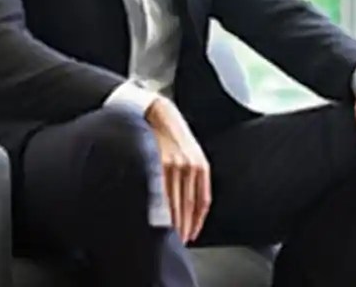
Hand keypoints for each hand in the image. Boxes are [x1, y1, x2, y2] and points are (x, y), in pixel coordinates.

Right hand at [145, 97, 210, 242]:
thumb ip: (193, 177)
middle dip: (182, 226)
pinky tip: (155, 218)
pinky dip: (158, 207)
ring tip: (166, 236)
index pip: (201, 202)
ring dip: (170, 222)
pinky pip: (158, 191)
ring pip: (172, 202)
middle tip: (177, 241)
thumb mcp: (190, 154)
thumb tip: (190, 207)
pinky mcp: (155, 162)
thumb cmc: (173, 136)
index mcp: (200, 166)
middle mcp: (188, 166)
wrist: (156, 113)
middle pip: (186, 206)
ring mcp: (171, 165)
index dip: (196, 222)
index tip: (191, 235)